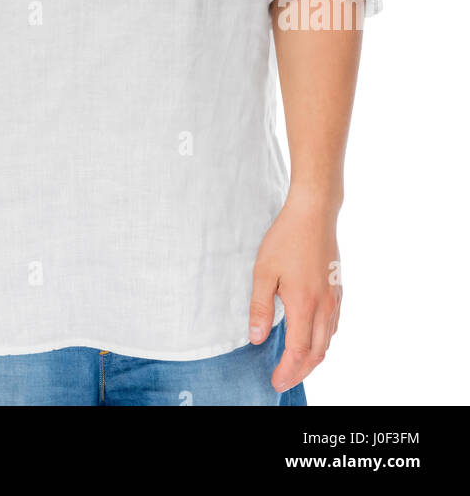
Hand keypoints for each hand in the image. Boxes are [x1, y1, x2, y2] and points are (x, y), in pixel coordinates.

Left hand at [248, 191, 341, 392]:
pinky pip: (334, 326)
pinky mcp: (338, 289)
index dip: (287, 371)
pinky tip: (313, 338)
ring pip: (328, 341)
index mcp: (304, 305)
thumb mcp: (263, 271)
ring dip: (313, 359)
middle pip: (317, 354)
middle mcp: (324, 307)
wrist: (314, 213)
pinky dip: (323, 341)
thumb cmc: (285, 239)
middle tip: (283, 380)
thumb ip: (260, 307)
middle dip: (300, 372)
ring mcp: (334, 299)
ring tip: (295, 365)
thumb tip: (256, 339)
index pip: (298, 352)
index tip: (275, 382)